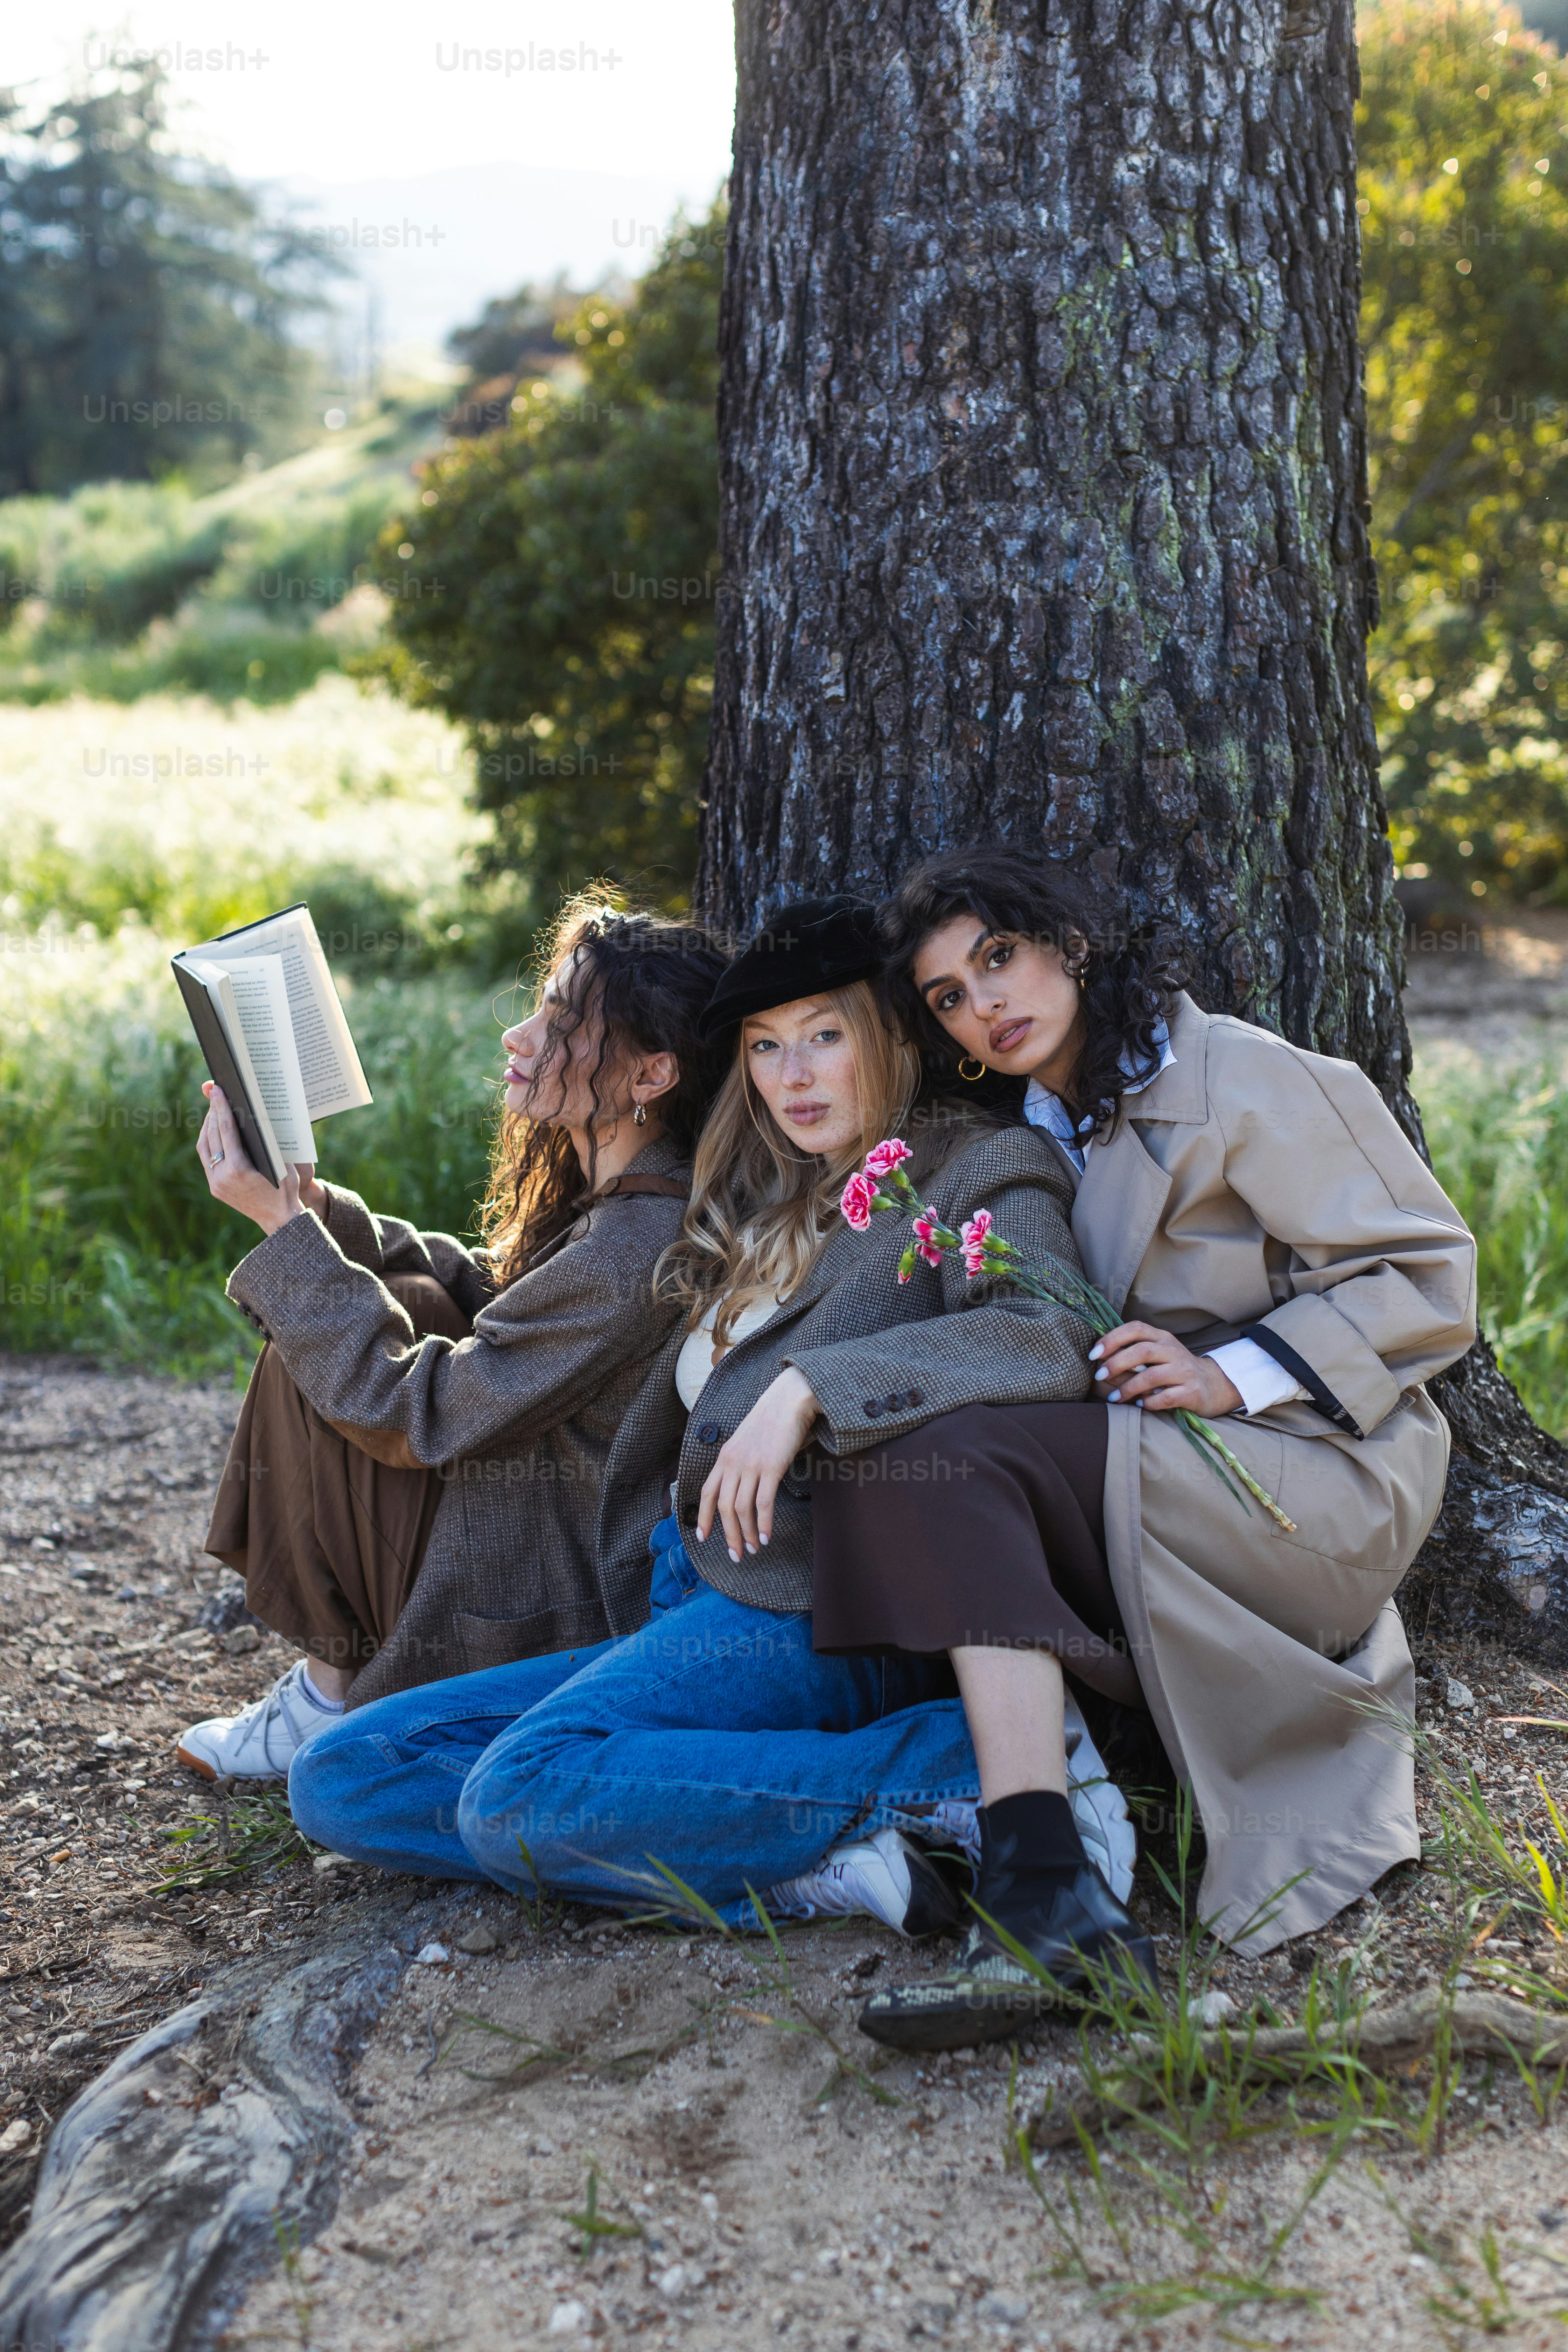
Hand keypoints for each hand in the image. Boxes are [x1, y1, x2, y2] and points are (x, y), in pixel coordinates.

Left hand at [197, 1083, 307, 1237]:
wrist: (280, 1220)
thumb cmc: (286, 1189)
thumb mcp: (281, 1162)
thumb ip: (267, 1141)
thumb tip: (256, 1115)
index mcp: (239, 1169)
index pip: (226, 1129)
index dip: (221, 1107)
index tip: (217, 1090)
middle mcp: (222, 1176)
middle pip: (212, 1135)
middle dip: (213, 1113)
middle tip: (215, 1095)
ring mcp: (216, 1183)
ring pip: (204, 1148)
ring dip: (208, 1127)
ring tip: (214, 1111)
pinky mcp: (215, 1188)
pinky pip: (207, 1160)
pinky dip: (209, 1143)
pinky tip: (215, 1133)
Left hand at [696, 1367, 818, 1560]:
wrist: (789, 1399)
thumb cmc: (771, 1420)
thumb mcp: (746, 1441)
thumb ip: (740, 1463)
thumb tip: (742, 1487)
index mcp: (724, 1457)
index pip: (707, 1492)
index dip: (703, 1517)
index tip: (703, 1537)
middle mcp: (733, 1462)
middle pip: (723, 1507)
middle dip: (728, 1535)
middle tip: (736, 1555)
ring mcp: (751, 1465)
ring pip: (742, 1509)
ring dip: (747, 1534)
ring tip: (753, 1549)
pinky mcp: (771, 1467)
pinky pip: (764, 1503)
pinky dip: (764, 1523)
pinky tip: (767, 1537)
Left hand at [1089, 1321, 1243, 1417]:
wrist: (1215, 1385)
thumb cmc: (1176, 1369)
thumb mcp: (1159, 1353)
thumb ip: (1134, 1351)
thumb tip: (1099, 1359)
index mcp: (1162, 1338)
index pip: (1136, 1328)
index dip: (1112, 1338)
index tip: (1094, 1353)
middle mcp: (1174, 1351)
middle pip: (1142, 1351)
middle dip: (1116, 1363)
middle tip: (1099, 1376)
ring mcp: (1185, 1371)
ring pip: (1152, 1376)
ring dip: (1128, 1388)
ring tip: (1114, 1398)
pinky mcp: (1192, 1392)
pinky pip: (1166, 1398)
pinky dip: (1149, 1402)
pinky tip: (1140, 1405)